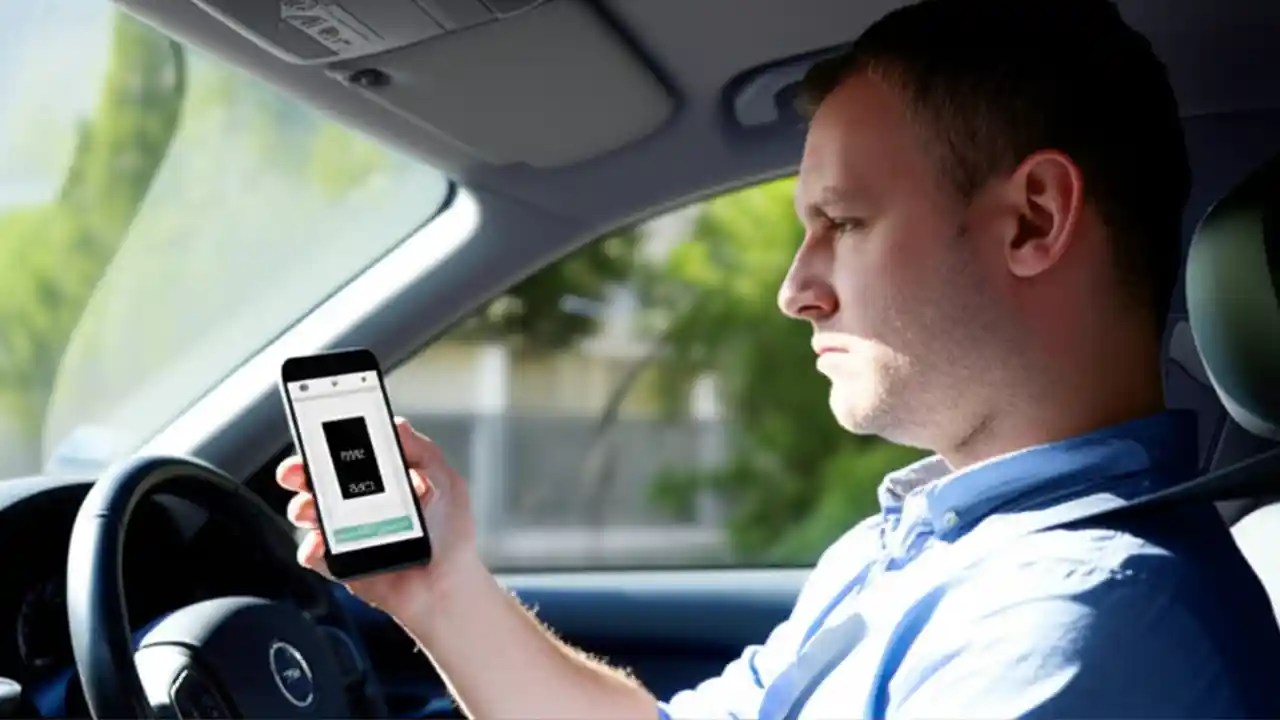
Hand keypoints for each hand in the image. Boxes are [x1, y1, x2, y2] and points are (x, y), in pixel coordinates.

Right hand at [275, 418, 478, 616]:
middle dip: (299, 470)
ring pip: (307, 512)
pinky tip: (322, 543)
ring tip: (313, 509)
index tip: (315, 430)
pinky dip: (311, 546)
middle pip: (315, 479)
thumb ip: (422, 451)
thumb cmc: (450, 531)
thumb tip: (396, 425)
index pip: (344, 452)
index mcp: (378, 477)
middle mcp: (355, 502)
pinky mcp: (339, 562)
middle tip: (297, 470)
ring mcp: (344, 531)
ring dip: (302, 506)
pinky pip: (313, 553)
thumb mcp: (444, 481)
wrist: (448, 584)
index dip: (326, 440)